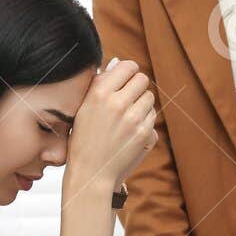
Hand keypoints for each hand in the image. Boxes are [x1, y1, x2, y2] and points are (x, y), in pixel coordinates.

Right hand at [67, 58, 156, 193]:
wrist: (91, 172)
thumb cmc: (83, 138)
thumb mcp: (83, 108)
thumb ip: (100, 83)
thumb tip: (118, 63)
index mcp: (100, 93)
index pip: (128, 66)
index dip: (128, 72)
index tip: (125, 79)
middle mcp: (118, 103)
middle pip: (143, 80)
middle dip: (136, 87)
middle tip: (126, 98)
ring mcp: (134, 119)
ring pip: (149, 98)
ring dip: (141, 104)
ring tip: (126, 117)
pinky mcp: (145, 133)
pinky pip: (152, 116)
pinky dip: (144, 121)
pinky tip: (129, 131)